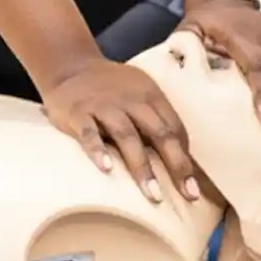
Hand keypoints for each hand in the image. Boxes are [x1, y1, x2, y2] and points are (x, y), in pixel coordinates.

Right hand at [41, 57, 200, 204]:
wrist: (69, 66)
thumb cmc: (111, 89)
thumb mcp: (138, 93)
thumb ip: (156, 119)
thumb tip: (181, 158)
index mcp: (150, 95)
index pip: (175, 127)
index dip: (186, 157)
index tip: (192, 187)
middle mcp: (131, 99)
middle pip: (158, 132)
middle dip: (175, 165)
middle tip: (187, 195)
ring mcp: (104, 105)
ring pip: (127, 136)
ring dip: (142, 166)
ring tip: (153, 194)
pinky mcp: (78, 112)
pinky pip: (88, 133)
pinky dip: (97, 150)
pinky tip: (106, 169)